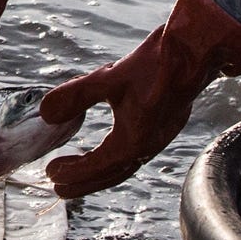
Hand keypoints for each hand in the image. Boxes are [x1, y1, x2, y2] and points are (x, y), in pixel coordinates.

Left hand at [39, 0, 240, 196]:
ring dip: (99, 173)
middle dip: (83, 183)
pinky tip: (108, 149)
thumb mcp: (107, 78)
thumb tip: (45, 113)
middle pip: (111, 175)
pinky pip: (136, 154)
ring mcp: (160, 138)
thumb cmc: (154, 64)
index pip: (97, 166)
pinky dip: (116, 160)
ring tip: (76, 172)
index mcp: (134, 140)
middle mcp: (148, 146)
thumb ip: (75, 96)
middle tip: (58, 186)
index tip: (51, 172)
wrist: (195, 53)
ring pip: (125, 166)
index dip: (72, 172)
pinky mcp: (166, 127)